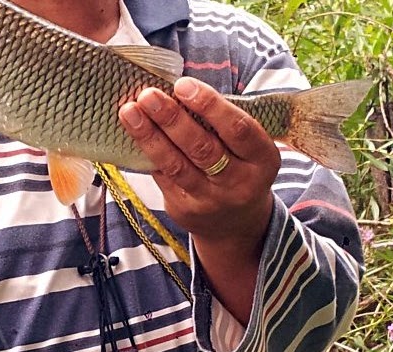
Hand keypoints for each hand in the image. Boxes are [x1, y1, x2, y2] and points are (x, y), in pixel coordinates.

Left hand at [118, 77, 281, 320]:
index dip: (209, 106)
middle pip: (203, 148)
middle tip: (149, 95)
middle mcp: (239, 183)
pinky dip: (146, 152)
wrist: (236, 225)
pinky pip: (162, 177)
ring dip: (150, 136)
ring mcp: (211, 200)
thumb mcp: (249, 148)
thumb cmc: (239, 168)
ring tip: (130, 111)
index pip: (237, 129)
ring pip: (177, 165)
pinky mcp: (185, 209)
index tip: (182, 85)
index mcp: (262, 159)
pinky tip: (132, 132)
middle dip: (172, 119)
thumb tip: (177, 89)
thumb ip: (223, 123)